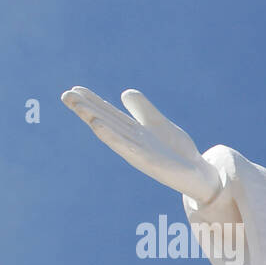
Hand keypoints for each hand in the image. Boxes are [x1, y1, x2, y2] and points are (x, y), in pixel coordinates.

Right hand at [61, 87, 221, 204]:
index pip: (110, 115)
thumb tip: (124, 93)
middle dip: (87, 110)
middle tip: (66, 94)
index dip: (93, 102)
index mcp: (134, 133)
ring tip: (80, 107)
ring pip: (114, 134)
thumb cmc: (177, 152)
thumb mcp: (158, 124)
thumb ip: (142, 109)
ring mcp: (140, 153)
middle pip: (107, 123)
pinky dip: (113, 137)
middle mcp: (133, 143)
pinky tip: (99, 126)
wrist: (200, 175)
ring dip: (96, 120)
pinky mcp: (150, 162)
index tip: (74, 89)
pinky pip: (128, 148)